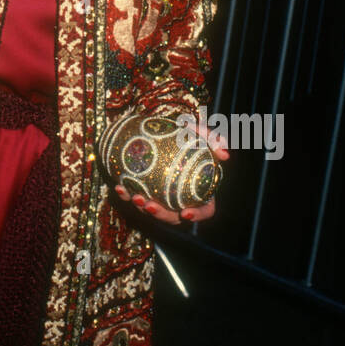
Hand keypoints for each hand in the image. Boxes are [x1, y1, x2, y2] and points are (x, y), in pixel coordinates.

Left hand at [114, 120, 228, 224]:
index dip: (197, 215)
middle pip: (174, 216)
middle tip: (149, 205)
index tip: (185, 212)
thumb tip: (225, 154)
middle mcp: (181, 197)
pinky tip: (120, 186)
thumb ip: (214, 140)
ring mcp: (162, 196)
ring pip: (153, 210)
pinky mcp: (144, 189)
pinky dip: (126, 193)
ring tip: (133, 196)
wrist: (162, 129)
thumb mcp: (201, 134)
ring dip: (141, 206)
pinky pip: (135, 196)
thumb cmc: (186, 134)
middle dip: (160, 214)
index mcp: (200, 191)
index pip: (204, 211)